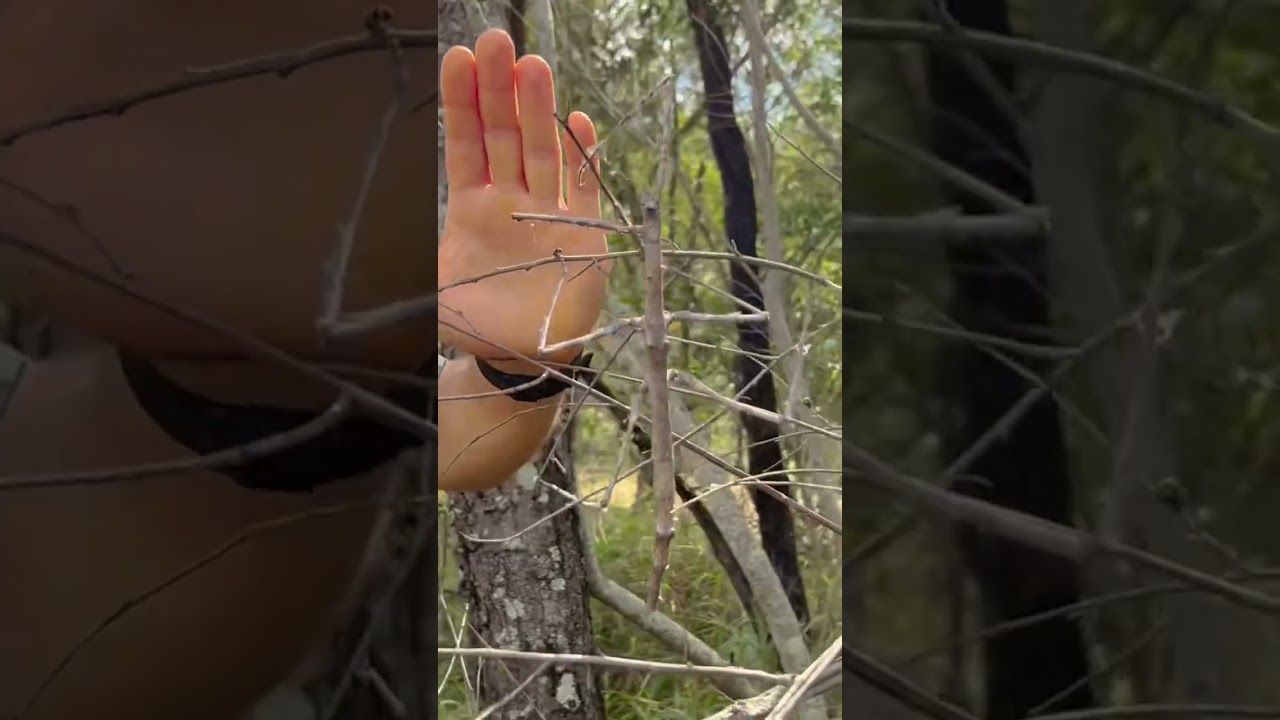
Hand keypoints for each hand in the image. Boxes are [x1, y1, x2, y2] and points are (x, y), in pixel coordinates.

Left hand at [438, 29, 609, 368]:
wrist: (526, 358)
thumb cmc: (478, 327)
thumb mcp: (434, 301)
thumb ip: (408, 282)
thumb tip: (355, 286)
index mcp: (472, 209)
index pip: (465, 144)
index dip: (461, 103)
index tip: (457, 60)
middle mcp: (510, 200)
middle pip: (504, 134)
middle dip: (498, 89)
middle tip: (496, 41)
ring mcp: (549, 211)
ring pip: (542, 150)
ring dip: (538, 110)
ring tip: (534, 66)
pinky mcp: (585, 232)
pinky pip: (584, 187)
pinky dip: (583, 156)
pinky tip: (577, 122)